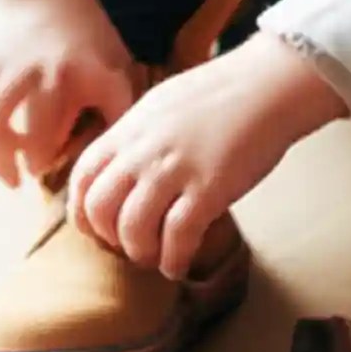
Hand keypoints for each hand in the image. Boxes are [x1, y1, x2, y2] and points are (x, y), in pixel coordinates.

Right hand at [0, 0, 134, 186]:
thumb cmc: (81, 25)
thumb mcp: (114, 55)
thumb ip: (119, 95)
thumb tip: (125, 144)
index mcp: (97, 74)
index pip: (113, 127)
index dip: (111, 156)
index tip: (108, 170)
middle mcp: (59, 80)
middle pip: (64, 144)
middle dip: (61, 163)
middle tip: (61, 171)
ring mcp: (21, 81)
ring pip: (25, 143)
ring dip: (29, 163)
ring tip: (29, 174)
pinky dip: (0, 158)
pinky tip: (8, 174)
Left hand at [68, 34, 347, 279]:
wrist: (268, 85)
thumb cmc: (220, 94)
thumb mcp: (161, 106)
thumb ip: (137, 138)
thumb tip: (123, 169)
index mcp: (129, 129)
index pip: (82, 177)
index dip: (82, 210)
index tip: (96, 229)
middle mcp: (143, 151)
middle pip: (100, 209)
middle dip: (109, 238)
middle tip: (129, 247)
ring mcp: (174, 171)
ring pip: (133, 230)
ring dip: (141, 253)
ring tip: (156, 258)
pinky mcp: (208, 190)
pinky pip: (177, 239)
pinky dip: (174, 261)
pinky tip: (179, 266)